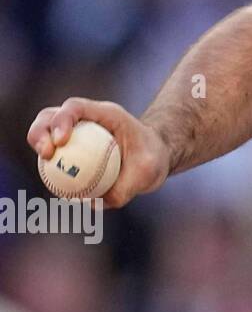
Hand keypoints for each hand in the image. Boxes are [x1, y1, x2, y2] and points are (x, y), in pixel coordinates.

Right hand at [27, 98, 171, 208]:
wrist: (153, 158)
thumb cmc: (152, 159)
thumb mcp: (149, 172)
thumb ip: (125, 188)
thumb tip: (94, 203)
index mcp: (106, 114)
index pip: (76, 107)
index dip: (62, 120)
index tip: (61, 141)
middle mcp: (86, 119)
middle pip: (51, 116)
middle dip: (40, 132)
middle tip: (47, 154)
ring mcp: (75, 132)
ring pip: (45, 132)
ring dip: (38, 145)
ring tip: (45, 165)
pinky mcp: (70, 148)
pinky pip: (53, 156)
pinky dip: (47, 167)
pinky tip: (54, 186)